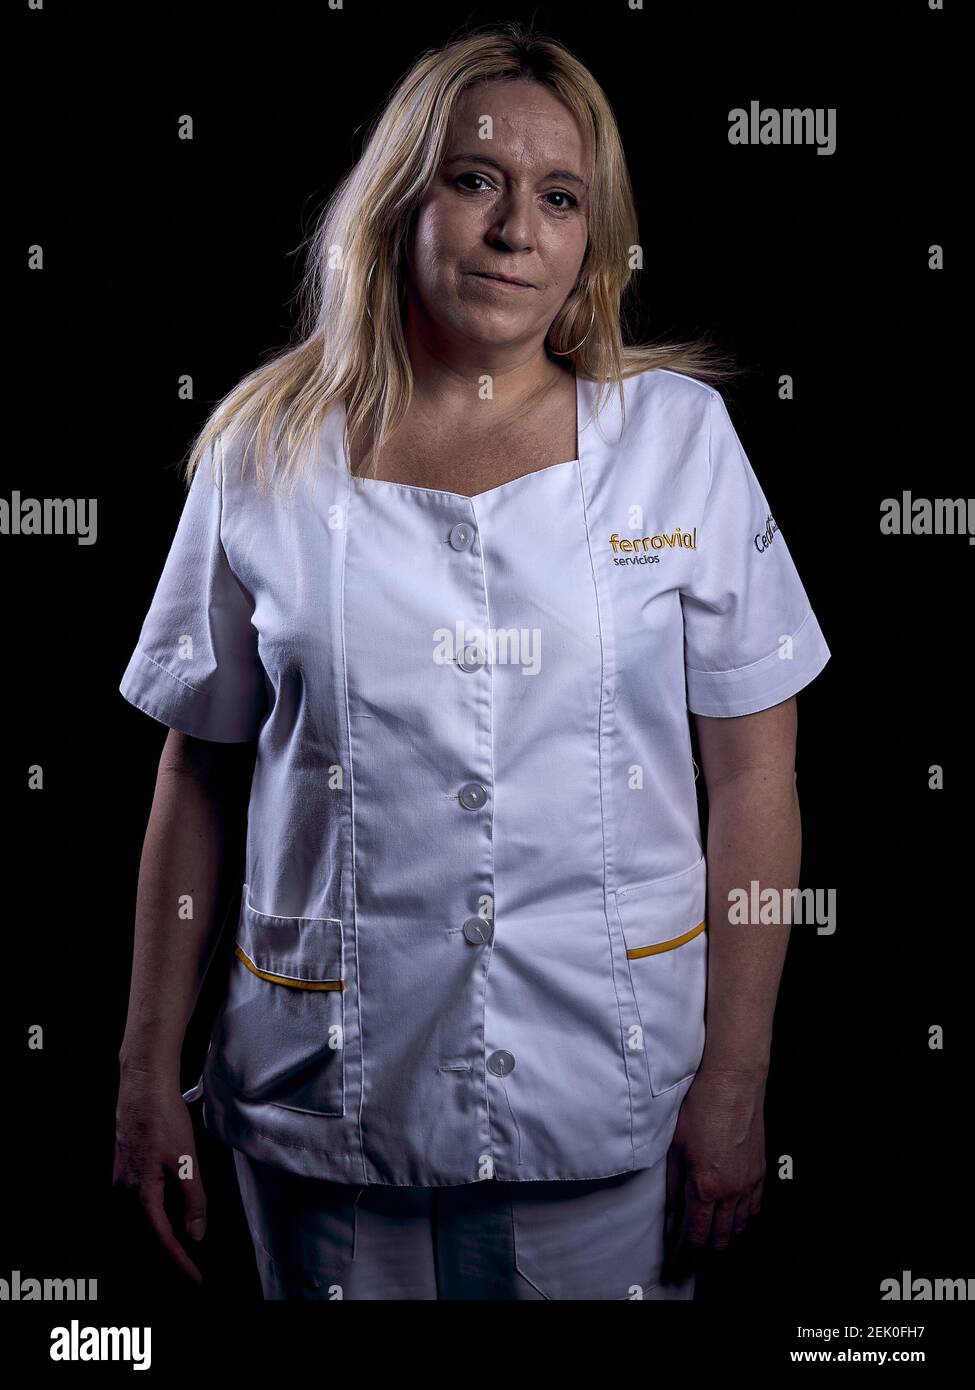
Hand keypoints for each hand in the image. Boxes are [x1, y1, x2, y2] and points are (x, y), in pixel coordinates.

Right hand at [112, 1066, 206, 1283]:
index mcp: (141, 1193)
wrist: (143, 1086)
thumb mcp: (187, 1161)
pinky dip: (159, 1207)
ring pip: (146, 1213)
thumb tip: (195, 1234)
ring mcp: (122, 1177)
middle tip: (193, 1262)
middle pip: (150, 1228)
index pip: (162, 1238)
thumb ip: (192, 1199)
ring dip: (166, 1225)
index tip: (195, 1277)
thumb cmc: (164, 1119)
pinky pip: (142, 1197)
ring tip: (187, 1232)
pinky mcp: (125, 1164)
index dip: (180, 1260)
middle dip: (172, 1246)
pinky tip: (173, 1203)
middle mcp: (125, 1190)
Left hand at [662, 1065, 766, 1282]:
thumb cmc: (700, 1106)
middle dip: (701, 1253)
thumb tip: (669, 1216)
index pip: (694, 1237)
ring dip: (721, 1240)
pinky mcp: (759, 1172)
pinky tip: (732, 1221)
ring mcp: (748, 1183)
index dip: (682, 1255)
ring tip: (707, 1242)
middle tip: (687, 1258)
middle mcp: (731, 1191)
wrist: (732, 1082)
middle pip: (718, 1240)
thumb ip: (671, 1187)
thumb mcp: (673, 1147)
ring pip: (738, 1229)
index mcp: (705, 1187)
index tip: (674, 1264)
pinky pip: (753, 1210)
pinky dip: (741, 1223)